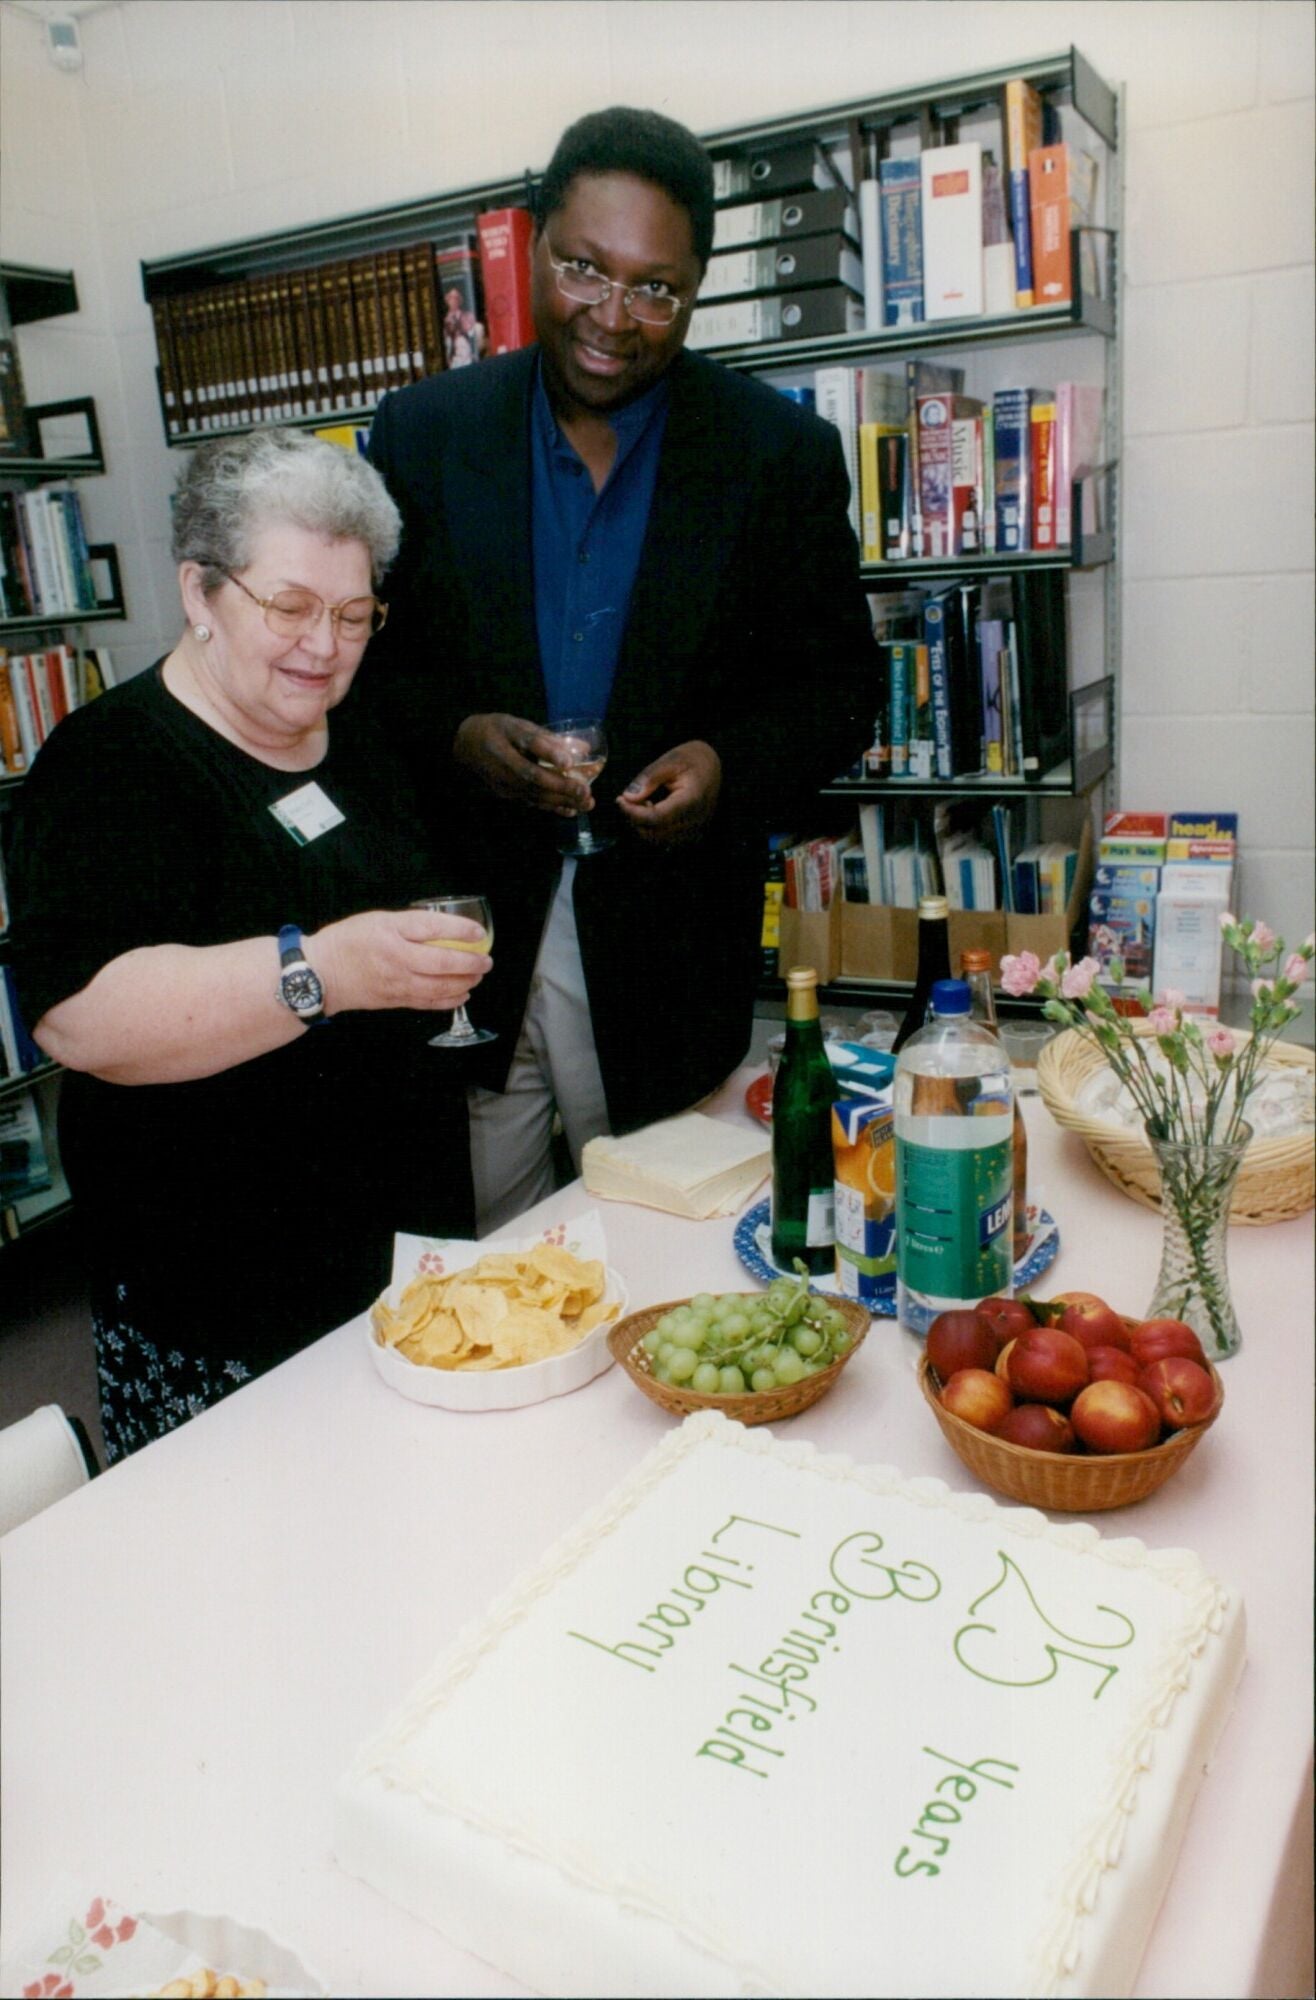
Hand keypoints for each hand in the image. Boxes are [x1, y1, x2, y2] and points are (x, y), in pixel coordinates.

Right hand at [308, 909, 490, 1014]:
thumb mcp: (377, 919)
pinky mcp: (395, 1000)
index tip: (479, 933)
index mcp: (390, 932)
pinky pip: (429, 1002)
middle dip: (471, 962)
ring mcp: (396, 982)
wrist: (319, 974)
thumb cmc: (347, 941)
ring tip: (478, 976)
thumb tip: (443, 927)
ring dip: (465, 982)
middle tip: (486, 960)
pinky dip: (450, 999)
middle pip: (442, 962)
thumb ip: (408, 923)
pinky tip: (462, 993)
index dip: (460, 930)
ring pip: (440, 986)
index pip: (432, 929)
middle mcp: (396, 958)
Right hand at [453, 713, 591, 817]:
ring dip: (561, 801)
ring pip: (534, 794)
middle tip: (585, 791)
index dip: (548, 753)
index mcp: (504, 741)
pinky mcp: (507, 794)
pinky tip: (570, 810)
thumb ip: (547, 737)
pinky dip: (551, 807)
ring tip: (586, 803)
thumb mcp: (517, 724)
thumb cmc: (497, 731)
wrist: (467, 746)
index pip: (527, 745)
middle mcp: (502, 766)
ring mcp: (503, 783)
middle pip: (533, 778)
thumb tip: (583, 749)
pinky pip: (531, 802)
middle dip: (561, 787)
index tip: (568, 762)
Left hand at [616, 740, 721, 845]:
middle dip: (635, 818)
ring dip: (643, 824)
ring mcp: (696, 828)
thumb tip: (628, 797)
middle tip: (626, 798)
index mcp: (692, 799)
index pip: (658, 818)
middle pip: (656, 831)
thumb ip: (648, 778)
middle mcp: (696, 818)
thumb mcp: (670, 760)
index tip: (620, 799)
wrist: (713, 765)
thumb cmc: (692, 759)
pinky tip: (652, 809)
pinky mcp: (692, 832)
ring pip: (659, 838)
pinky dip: (653, 828)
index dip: (634, 813)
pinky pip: (666, 838)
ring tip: (641, 802)